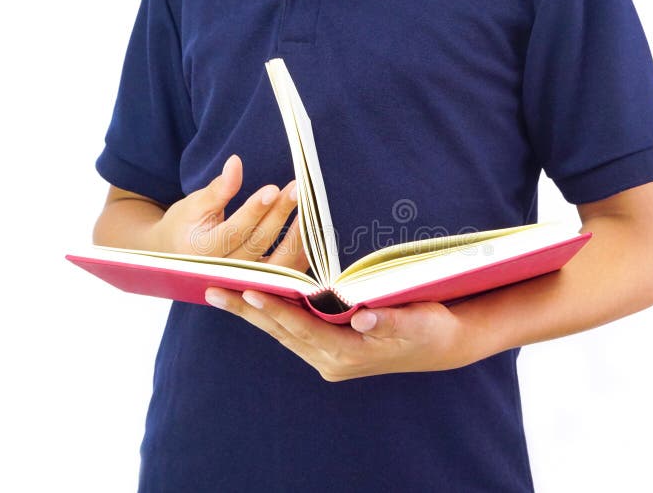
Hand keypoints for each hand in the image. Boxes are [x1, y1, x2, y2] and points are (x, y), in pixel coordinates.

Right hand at [149, 155, 308, 270]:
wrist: (176, 256)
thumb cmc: (184, 225)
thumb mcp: (195, 204)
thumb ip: (219, 189)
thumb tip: (236, 162)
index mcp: (202, 252)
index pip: (234, 230)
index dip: (255, 210)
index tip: (273, 189)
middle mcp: (222, 272)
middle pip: (257, 243)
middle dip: (279, 214)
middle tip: (297, 190)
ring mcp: (240, 282)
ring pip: (274, 262)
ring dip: (294, 236)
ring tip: (309, 209)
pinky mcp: (255, 284)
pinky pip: (282, 273)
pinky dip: (297, 254)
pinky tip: (311, 232)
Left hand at [203, 288, 489, 380]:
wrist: (440, 346)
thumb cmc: (430, 327)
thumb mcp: (415, 321)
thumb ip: (388, 319)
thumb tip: (361, 316)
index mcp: (348, 353)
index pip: (303, 328)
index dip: (276, 308)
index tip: (249, 291)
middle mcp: (331, 361)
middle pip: (282, 332)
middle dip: (247, 310)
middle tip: (211, 291)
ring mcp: (328, 359)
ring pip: (282, 333)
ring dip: (252, 314)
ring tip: (222, 295)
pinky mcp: (329, 351)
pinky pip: (292, 332)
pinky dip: (271, 316)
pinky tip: (253, 302)